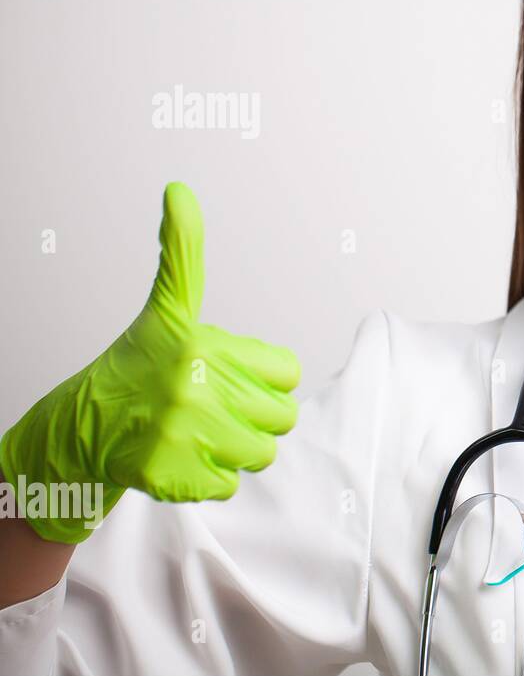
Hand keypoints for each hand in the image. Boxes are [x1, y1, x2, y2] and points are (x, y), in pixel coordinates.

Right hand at [0, 182, 300, 543]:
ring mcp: (182, 436)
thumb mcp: (166, 308)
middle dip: (254, 413)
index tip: (231, 371)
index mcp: (201, 345)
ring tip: (201, 429)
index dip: (265, 374)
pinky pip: (230, 485)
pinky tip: (183, 456)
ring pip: (261, 453)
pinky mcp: (172, 478)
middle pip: (282, 416)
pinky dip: (210, 477)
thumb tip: (179, 190)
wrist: (82, 428)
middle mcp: (193, 389)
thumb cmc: (136, 367)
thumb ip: (183, 252)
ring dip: (236, 446)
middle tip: (214, 404)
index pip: (288, 371)